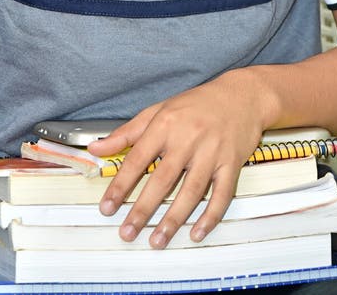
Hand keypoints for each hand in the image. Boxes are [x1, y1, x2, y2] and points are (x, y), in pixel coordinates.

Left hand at [87, 70, 265, 247]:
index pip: (137, 159)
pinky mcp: (232, 163)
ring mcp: (211, 152)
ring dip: (173, 219)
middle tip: (127, 232)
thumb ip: (126, 132)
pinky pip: (222, 195)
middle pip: (162, 180)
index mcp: (165, 124)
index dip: (121, 185)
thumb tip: (95, 148)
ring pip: (191, 192)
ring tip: (157, 240)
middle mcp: (187, 139)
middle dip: (143, 210)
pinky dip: (210, 216)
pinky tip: (197, 232)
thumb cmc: (196, 104)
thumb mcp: (157, 110)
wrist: (241, 95)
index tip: (107, 207)